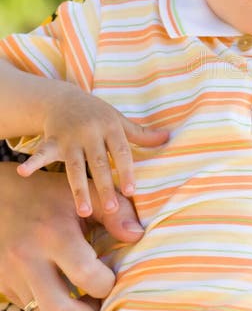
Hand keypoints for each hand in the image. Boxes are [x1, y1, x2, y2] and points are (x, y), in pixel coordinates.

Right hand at [0, 162, 142, 310]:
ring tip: (86, 307)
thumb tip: (137, 236)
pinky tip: (67, 300)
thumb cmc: (47, 194)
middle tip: (101, 305)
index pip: (87, 277)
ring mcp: (13, 276)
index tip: (113, 276)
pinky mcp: (5, 286)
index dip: (108, 284)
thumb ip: (115, 210)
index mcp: (54, 235)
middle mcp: (29, 259)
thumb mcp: (82, 193)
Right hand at [17, 83, 168, 216]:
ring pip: (75, 166)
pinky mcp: (52, 140)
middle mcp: (91, 132)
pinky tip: (23, 173)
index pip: (121, 152)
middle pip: (99, 163)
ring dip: (78, 188)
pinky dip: (33, 162)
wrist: (63, 98)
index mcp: (111, 127)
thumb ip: (141, 134)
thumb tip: (168, 138)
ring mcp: (70, 137)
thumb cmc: (97, 115)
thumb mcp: (119, 121)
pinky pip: (42, 152)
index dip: (126, 170)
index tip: (131, 191)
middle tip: (111, 209)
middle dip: (104, 186)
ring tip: (84, 211)